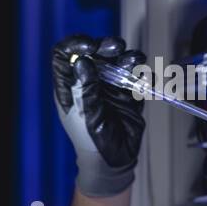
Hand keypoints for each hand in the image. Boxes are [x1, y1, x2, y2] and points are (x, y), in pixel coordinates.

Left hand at [52, 35, 146, 197]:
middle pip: (93, 51)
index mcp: (69, 86)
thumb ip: (86, 89)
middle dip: (105, 46)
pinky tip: (142, 73)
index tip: (89, 47)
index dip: (74, 45)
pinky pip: (134, 72)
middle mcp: (88, 80)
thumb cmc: (91, 141)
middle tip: (116, 48)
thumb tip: (81, 62)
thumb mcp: (86, 115)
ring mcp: (108, 84)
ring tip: (132, 60)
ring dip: (125, 54)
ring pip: (116, 58)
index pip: (64, 55)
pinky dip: (140, 69)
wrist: (113, 159)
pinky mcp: (127, 90)